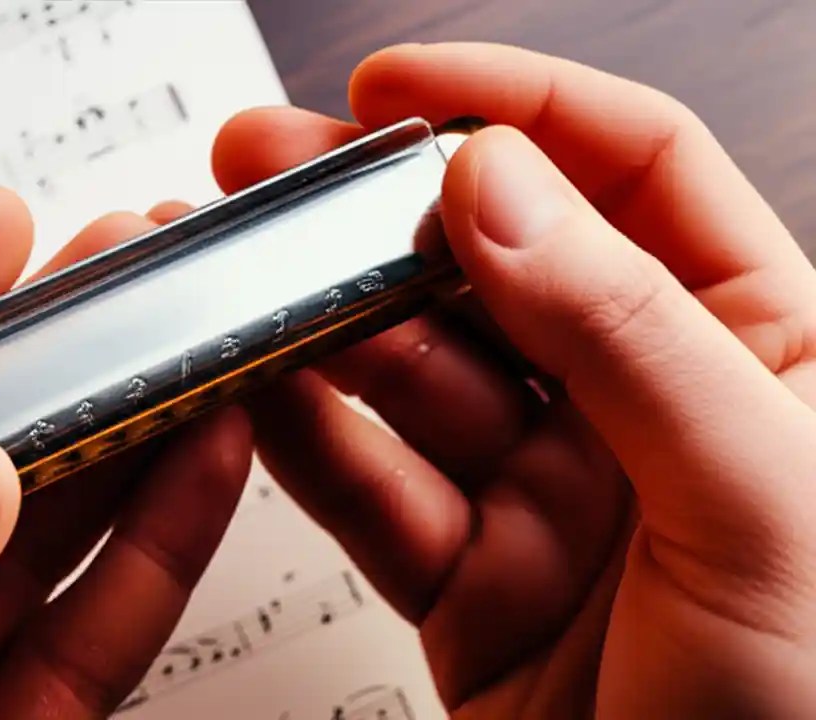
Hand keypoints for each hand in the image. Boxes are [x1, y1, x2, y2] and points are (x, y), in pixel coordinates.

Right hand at [213, 43, 815, 717]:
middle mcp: (639, 410)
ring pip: (412, 378)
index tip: (395, 88)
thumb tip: (496, 185)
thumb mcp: (759, 498)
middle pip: (491, 266)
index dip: (515, 108)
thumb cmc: (814, 717)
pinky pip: (369, 492)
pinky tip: (256, 395)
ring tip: (246, 288)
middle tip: (269, 171)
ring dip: (327, 330)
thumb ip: (624, 331)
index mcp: (756, 352)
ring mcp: (542, 495)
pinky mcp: (464, 581)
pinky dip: (309, 445)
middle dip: (378, 213)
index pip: (634, 173)